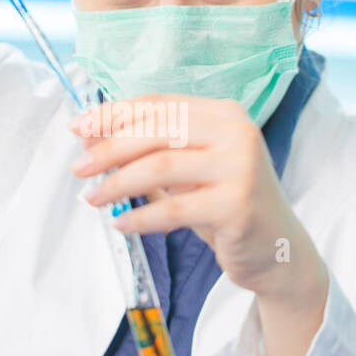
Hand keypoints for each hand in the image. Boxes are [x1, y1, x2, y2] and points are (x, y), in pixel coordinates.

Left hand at [69, 95, 326, 312]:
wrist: (277, 251)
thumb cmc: (226, 206)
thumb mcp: (190, 171)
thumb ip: (151, 152)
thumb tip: (91, 142)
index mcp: (224, 113)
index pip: (159, 104)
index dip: (114, 114)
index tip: (79, 129)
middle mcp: (236, 132)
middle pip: (157, 130)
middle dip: (108, 149)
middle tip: (78, 168)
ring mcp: (240, 166)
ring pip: (160, 166)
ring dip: (117, 183)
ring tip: (92, 198)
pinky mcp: (238, 204)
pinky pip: (174, 208)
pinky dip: (141, 217)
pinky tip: (121, 224)